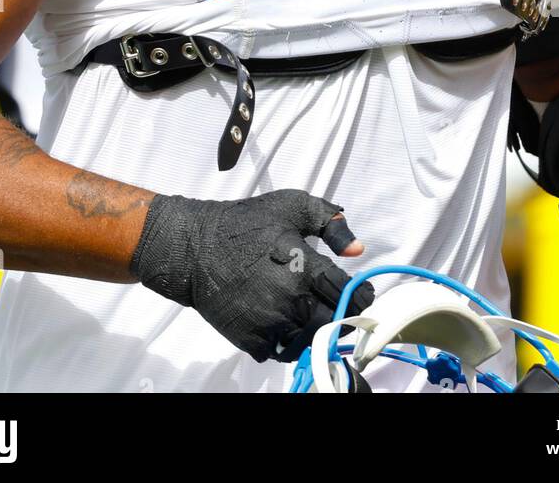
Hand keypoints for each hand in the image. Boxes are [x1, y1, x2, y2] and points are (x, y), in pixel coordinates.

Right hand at [131, 188, 372, 362]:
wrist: (196, 248)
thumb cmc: (246, 224)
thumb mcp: (292, 205)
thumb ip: (330, 223)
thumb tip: (358, 250)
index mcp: (305, 266)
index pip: (349, 293)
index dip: (361, 296)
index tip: (361, 295)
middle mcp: (291, 299)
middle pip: (334, 323)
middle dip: (343, 317)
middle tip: (339, 308)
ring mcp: (270, 323)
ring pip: (311, 342)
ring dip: (317, 332)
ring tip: (313, 316)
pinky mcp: (252, 340)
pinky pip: (283, 353)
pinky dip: (289, 344)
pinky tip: (287, 325)